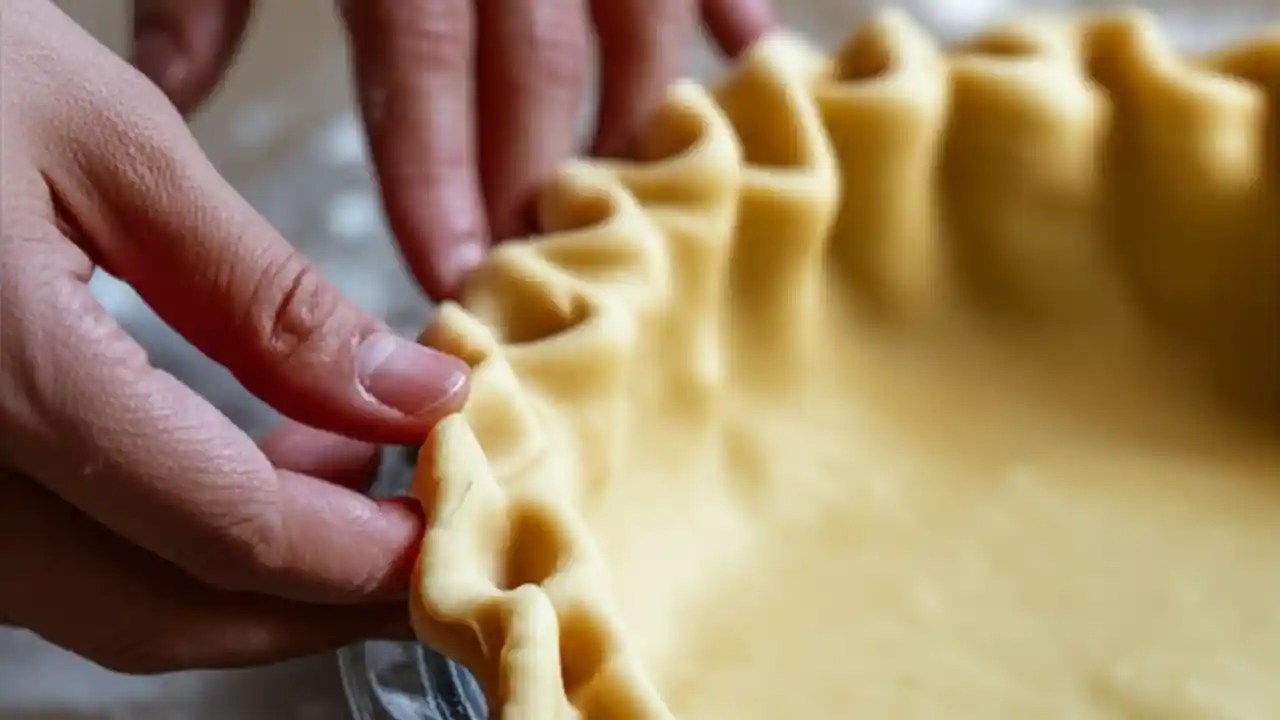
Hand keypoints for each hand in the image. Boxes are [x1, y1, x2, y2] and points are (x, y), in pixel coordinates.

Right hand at [1, 0, 468, 671]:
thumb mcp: (110, 146)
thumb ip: (266, 295)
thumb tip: (406, 394)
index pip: (222, 529)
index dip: (354, 553)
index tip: (442, 524)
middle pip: (158, 613)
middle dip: (310, 598)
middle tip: (412, 533)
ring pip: (102, 601)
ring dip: (243, 570)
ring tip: (343, 470)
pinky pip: (52, 556)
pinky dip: (162, 538)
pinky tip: (234, 459)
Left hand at [131, 0, 775, 297]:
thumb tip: (168, 90)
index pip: (424, 74)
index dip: (436, 181)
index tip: (451, 272)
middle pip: (537, 73)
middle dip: (536, 180)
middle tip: (543, 273)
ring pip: (636, 27)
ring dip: (632, 125)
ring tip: (631, 210)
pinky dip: (729, 3)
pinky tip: (748, 62)